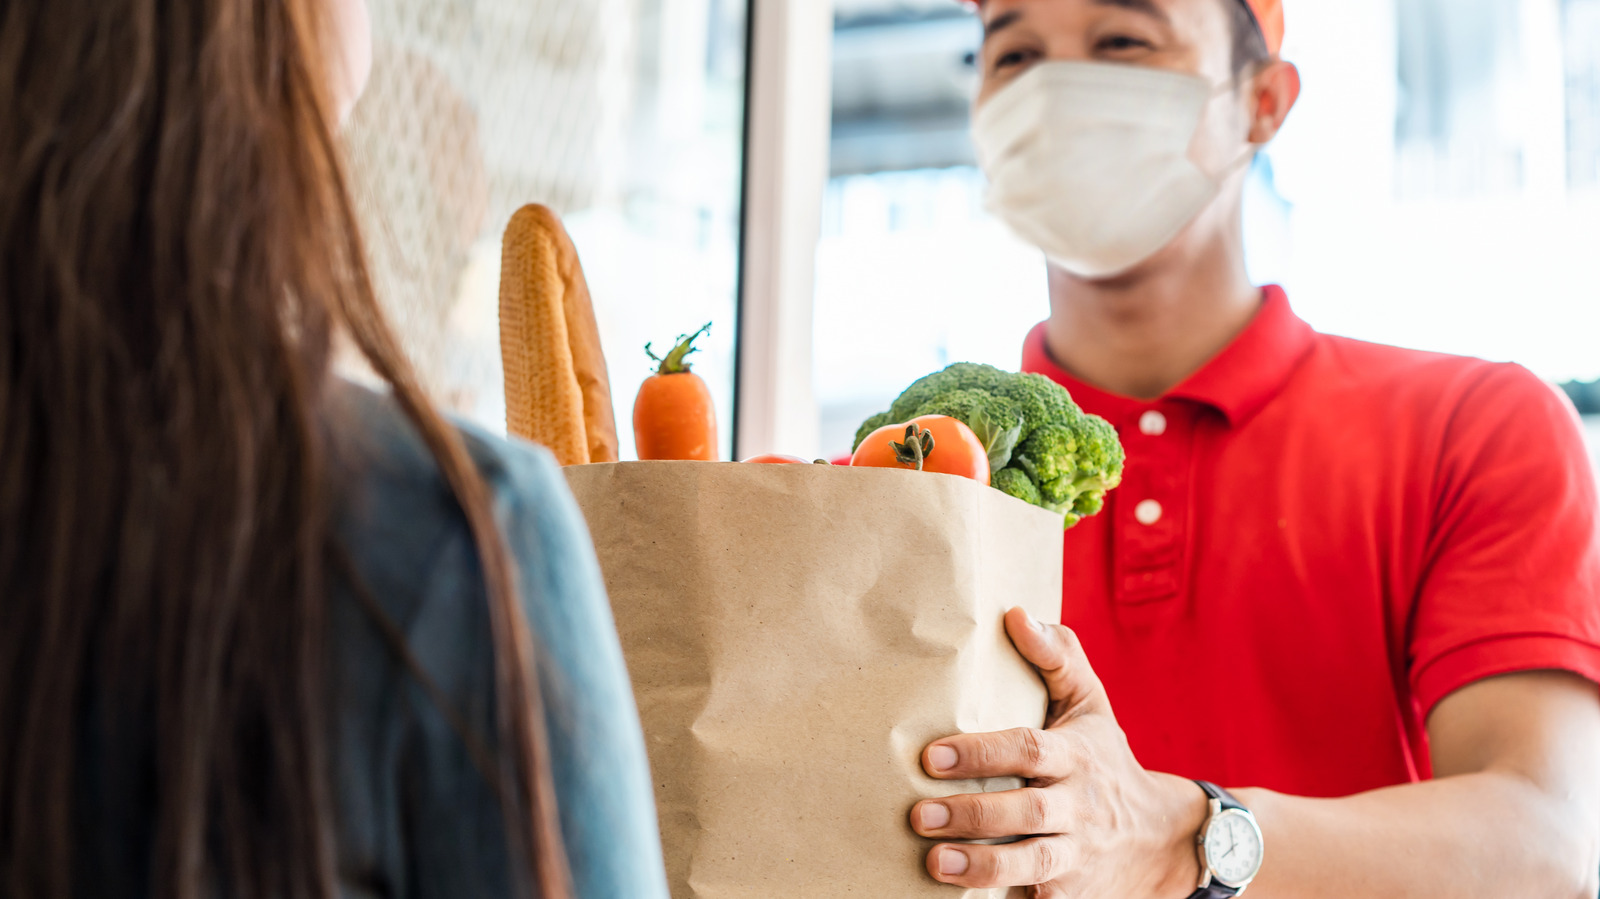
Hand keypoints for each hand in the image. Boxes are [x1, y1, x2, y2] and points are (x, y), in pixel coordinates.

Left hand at [911, 608, 1208, 896]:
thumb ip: (1057, 658)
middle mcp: (1080, 805)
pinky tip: (960, 897)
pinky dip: (1006, 898)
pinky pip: (1038, 898)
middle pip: (1027, 811)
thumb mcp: (1091, 705)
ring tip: (935, 863)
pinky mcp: (1072, 893)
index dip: (980, 753)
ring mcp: (1078, 854)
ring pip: (1033, 862)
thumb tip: (1014, 614)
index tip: (930, 757)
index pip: (1028, 749)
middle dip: (972, 815)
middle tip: (918, 815)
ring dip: (982, 866)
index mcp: (1077, 755)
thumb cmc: (1106, 759)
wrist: (1164, 838)